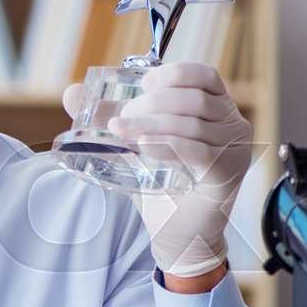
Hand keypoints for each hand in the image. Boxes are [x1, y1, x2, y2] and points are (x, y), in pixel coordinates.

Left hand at [62, 62, 252, 277]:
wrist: (176, 232)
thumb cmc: (160, 182)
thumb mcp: (132, 142)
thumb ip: (108, 115)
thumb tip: (71, 92)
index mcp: (216, 108)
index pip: (204, 76)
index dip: (173, 74)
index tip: (142, 87)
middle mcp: (233, 124)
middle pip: (195, 99)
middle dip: (152, 104)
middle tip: (121, 120)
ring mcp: (234, 150)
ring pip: (193, 125)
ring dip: (151, 124)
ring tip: (122, 132)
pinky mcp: (227, 174)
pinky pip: (199, 152)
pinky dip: (168, 145)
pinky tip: (144, 147)